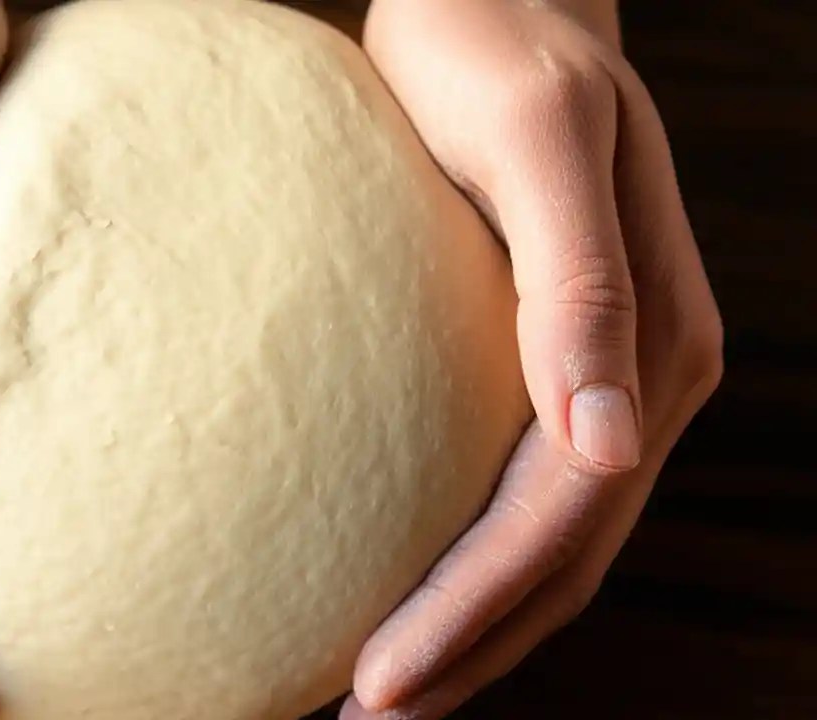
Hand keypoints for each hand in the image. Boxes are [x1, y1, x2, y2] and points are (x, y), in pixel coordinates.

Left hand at [345, 1, 722, 716]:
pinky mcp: (553, 367)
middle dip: (467, 645)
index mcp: (649, 346)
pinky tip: (407, 586)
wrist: (498, 1)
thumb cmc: (496, 52)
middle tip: (364, 713)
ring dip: (475, 625)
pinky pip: (520, 490)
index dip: (472, 611)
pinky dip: (470, 558)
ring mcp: (604, 382)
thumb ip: (586, 287)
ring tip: (384, 689)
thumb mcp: (537, 145)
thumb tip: (609, 444)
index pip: (559, 519)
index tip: (376, 681)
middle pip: (559, 555)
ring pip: (547, 542)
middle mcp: (640, 381)